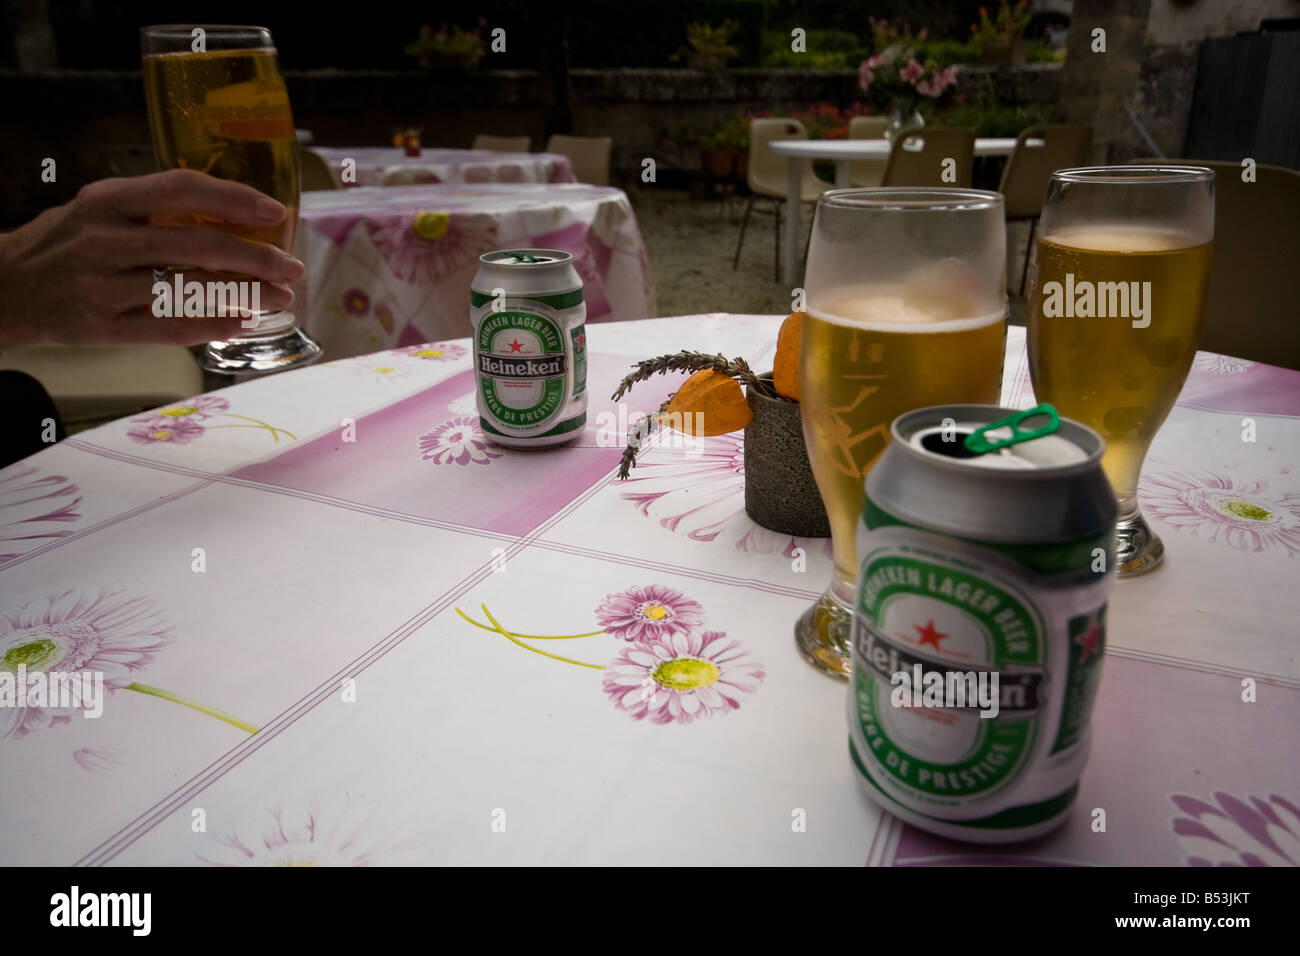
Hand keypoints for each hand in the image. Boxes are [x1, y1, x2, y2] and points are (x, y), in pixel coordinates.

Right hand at [0, 168, 305, 349]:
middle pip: (198, 245)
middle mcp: (105, 241)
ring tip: (279, 297)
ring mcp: (103, 287)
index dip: (234, 199)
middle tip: (291, 267)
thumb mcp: (97, 209)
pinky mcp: (103, 329)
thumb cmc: (64, 244)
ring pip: (190, 290)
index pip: (181, 189)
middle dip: (257, 258)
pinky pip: (170, 328)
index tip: (274, 212)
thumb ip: (152, 209)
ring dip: (245, 295)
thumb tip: (231, 212)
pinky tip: (241, 322)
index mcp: (106, 202)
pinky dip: (212, 326)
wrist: (6, 289)